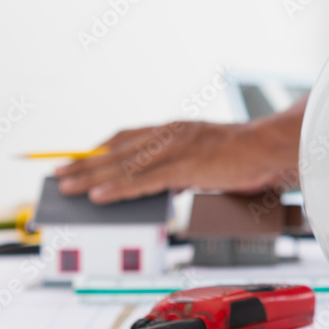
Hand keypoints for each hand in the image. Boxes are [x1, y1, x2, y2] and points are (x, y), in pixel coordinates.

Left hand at [55, 100, 304, 202]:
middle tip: (57, 173)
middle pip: (115, 149)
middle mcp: (169, 135)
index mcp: (175, 131)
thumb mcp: (209, 160)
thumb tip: (169, 187)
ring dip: (90, 177)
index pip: (126, 137)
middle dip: (83, 163)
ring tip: (65, 187)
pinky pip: (142, 181)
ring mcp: (175, 149)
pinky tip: (97, 197)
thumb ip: (184, 170)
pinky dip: (116, 189)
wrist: (271, 150)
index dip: (99, 149)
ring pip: (123, 165)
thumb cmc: (247, 157)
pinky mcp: (183, 167)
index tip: (79, 159)